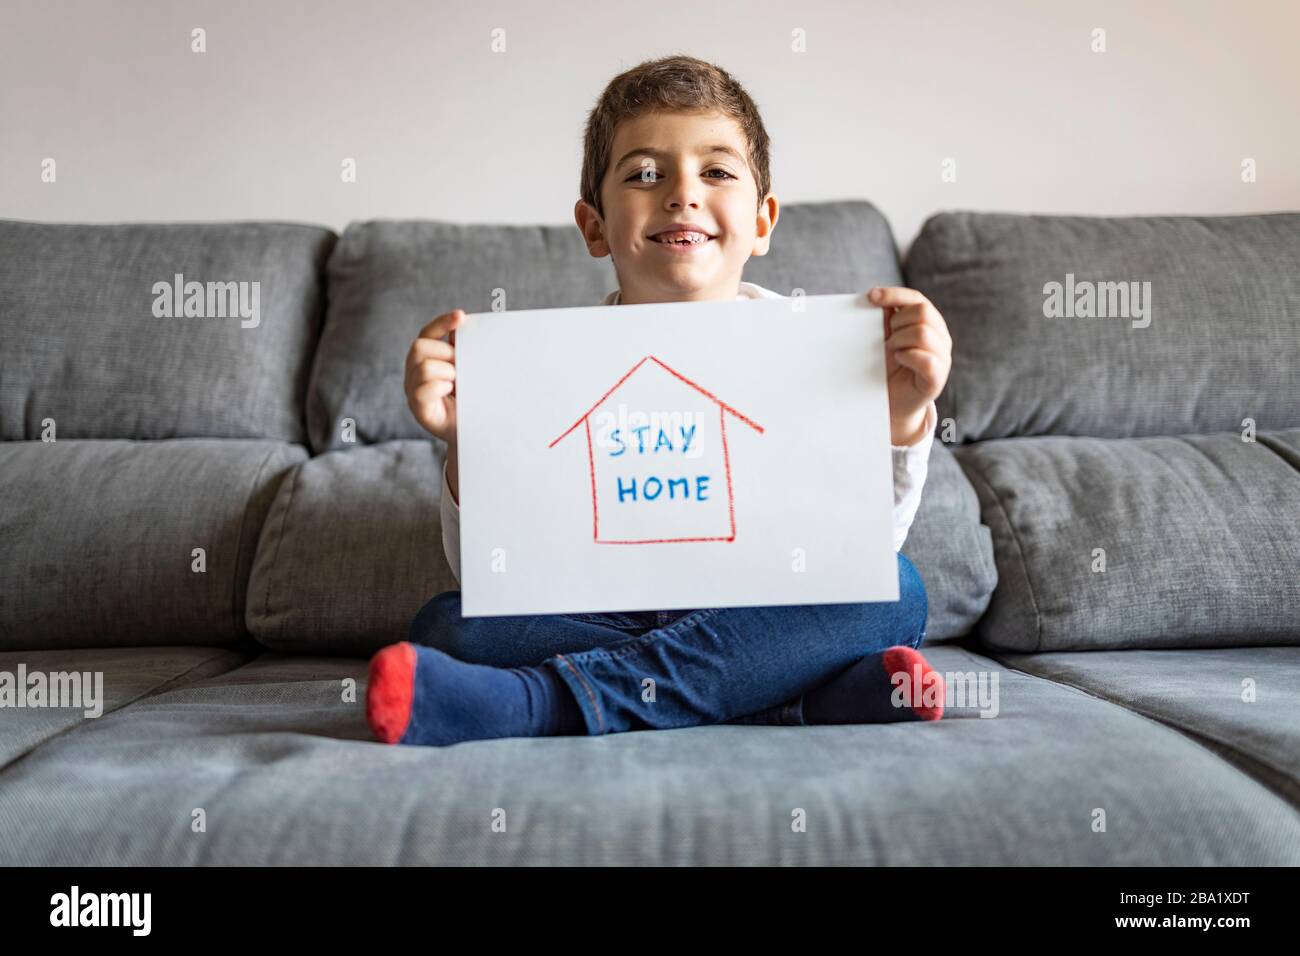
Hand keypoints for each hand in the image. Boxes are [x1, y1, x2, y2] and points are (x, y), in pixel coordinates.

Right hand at [405, 309, 464, 444]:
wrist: (472, 430)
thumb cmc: (469, 398)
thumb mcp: (468, 371)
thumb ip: (463, 351)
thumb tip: (464, 326)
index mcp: (425, 358)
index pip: (427, 333)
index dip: (442, 322)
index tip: (461, 316)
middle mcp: (413, 372)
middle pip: (419, 346)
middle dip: (446, 352)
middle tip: (461, 367)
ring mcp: (412, 390)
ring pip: (423, 367)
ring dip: (447, 372)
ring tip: (457, 382)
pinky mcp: (418, 409)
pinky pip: (422, 391)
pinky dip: (440, 387)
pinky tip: (451, 391)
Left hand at [869, 286, 951, 445]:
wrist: (892, 404)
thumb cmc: (888, 369)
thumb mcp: (884, 340)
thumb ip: (886, 320)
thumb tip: (876, 297)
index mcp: (929, 323)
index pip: (916, 298)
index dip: (894, 294)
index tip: (871, 297)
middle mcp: (940, 337)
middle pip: (923, 311)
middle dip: (897, 323)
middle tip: (885, 341)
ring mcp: (942, 357)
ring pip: (923, 333)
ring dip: (900, 341)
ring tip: (891, 352)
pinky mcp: (937, 377)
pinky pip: (927, 360)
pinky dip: (908, 357)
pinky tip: (899, 360)